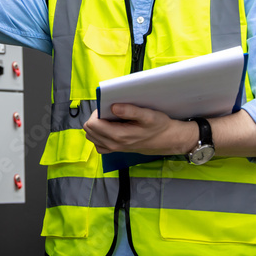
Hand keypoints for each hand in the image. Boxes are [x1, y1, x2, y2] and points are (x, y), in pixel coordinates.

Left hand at [82, 104, 196, 155]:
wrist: (166, 140)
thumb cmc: (158, 126)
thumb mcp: (148, 115)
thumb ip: (130, 111)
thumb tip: (113, 107)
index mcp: (118, 136)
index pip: (92, 124)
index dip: (96, 113)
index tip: (107, 108)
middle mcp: (113, 144)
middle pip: (89, 130)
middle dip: (95, 118)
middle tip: (108, 112)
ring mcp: (113, 148)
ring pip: (91, 137)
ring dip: (96, 125)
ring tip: (109, 119)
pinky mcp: (115, 149)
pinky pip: (98, 143)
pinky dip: (99, 134)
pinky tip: (109, 128)